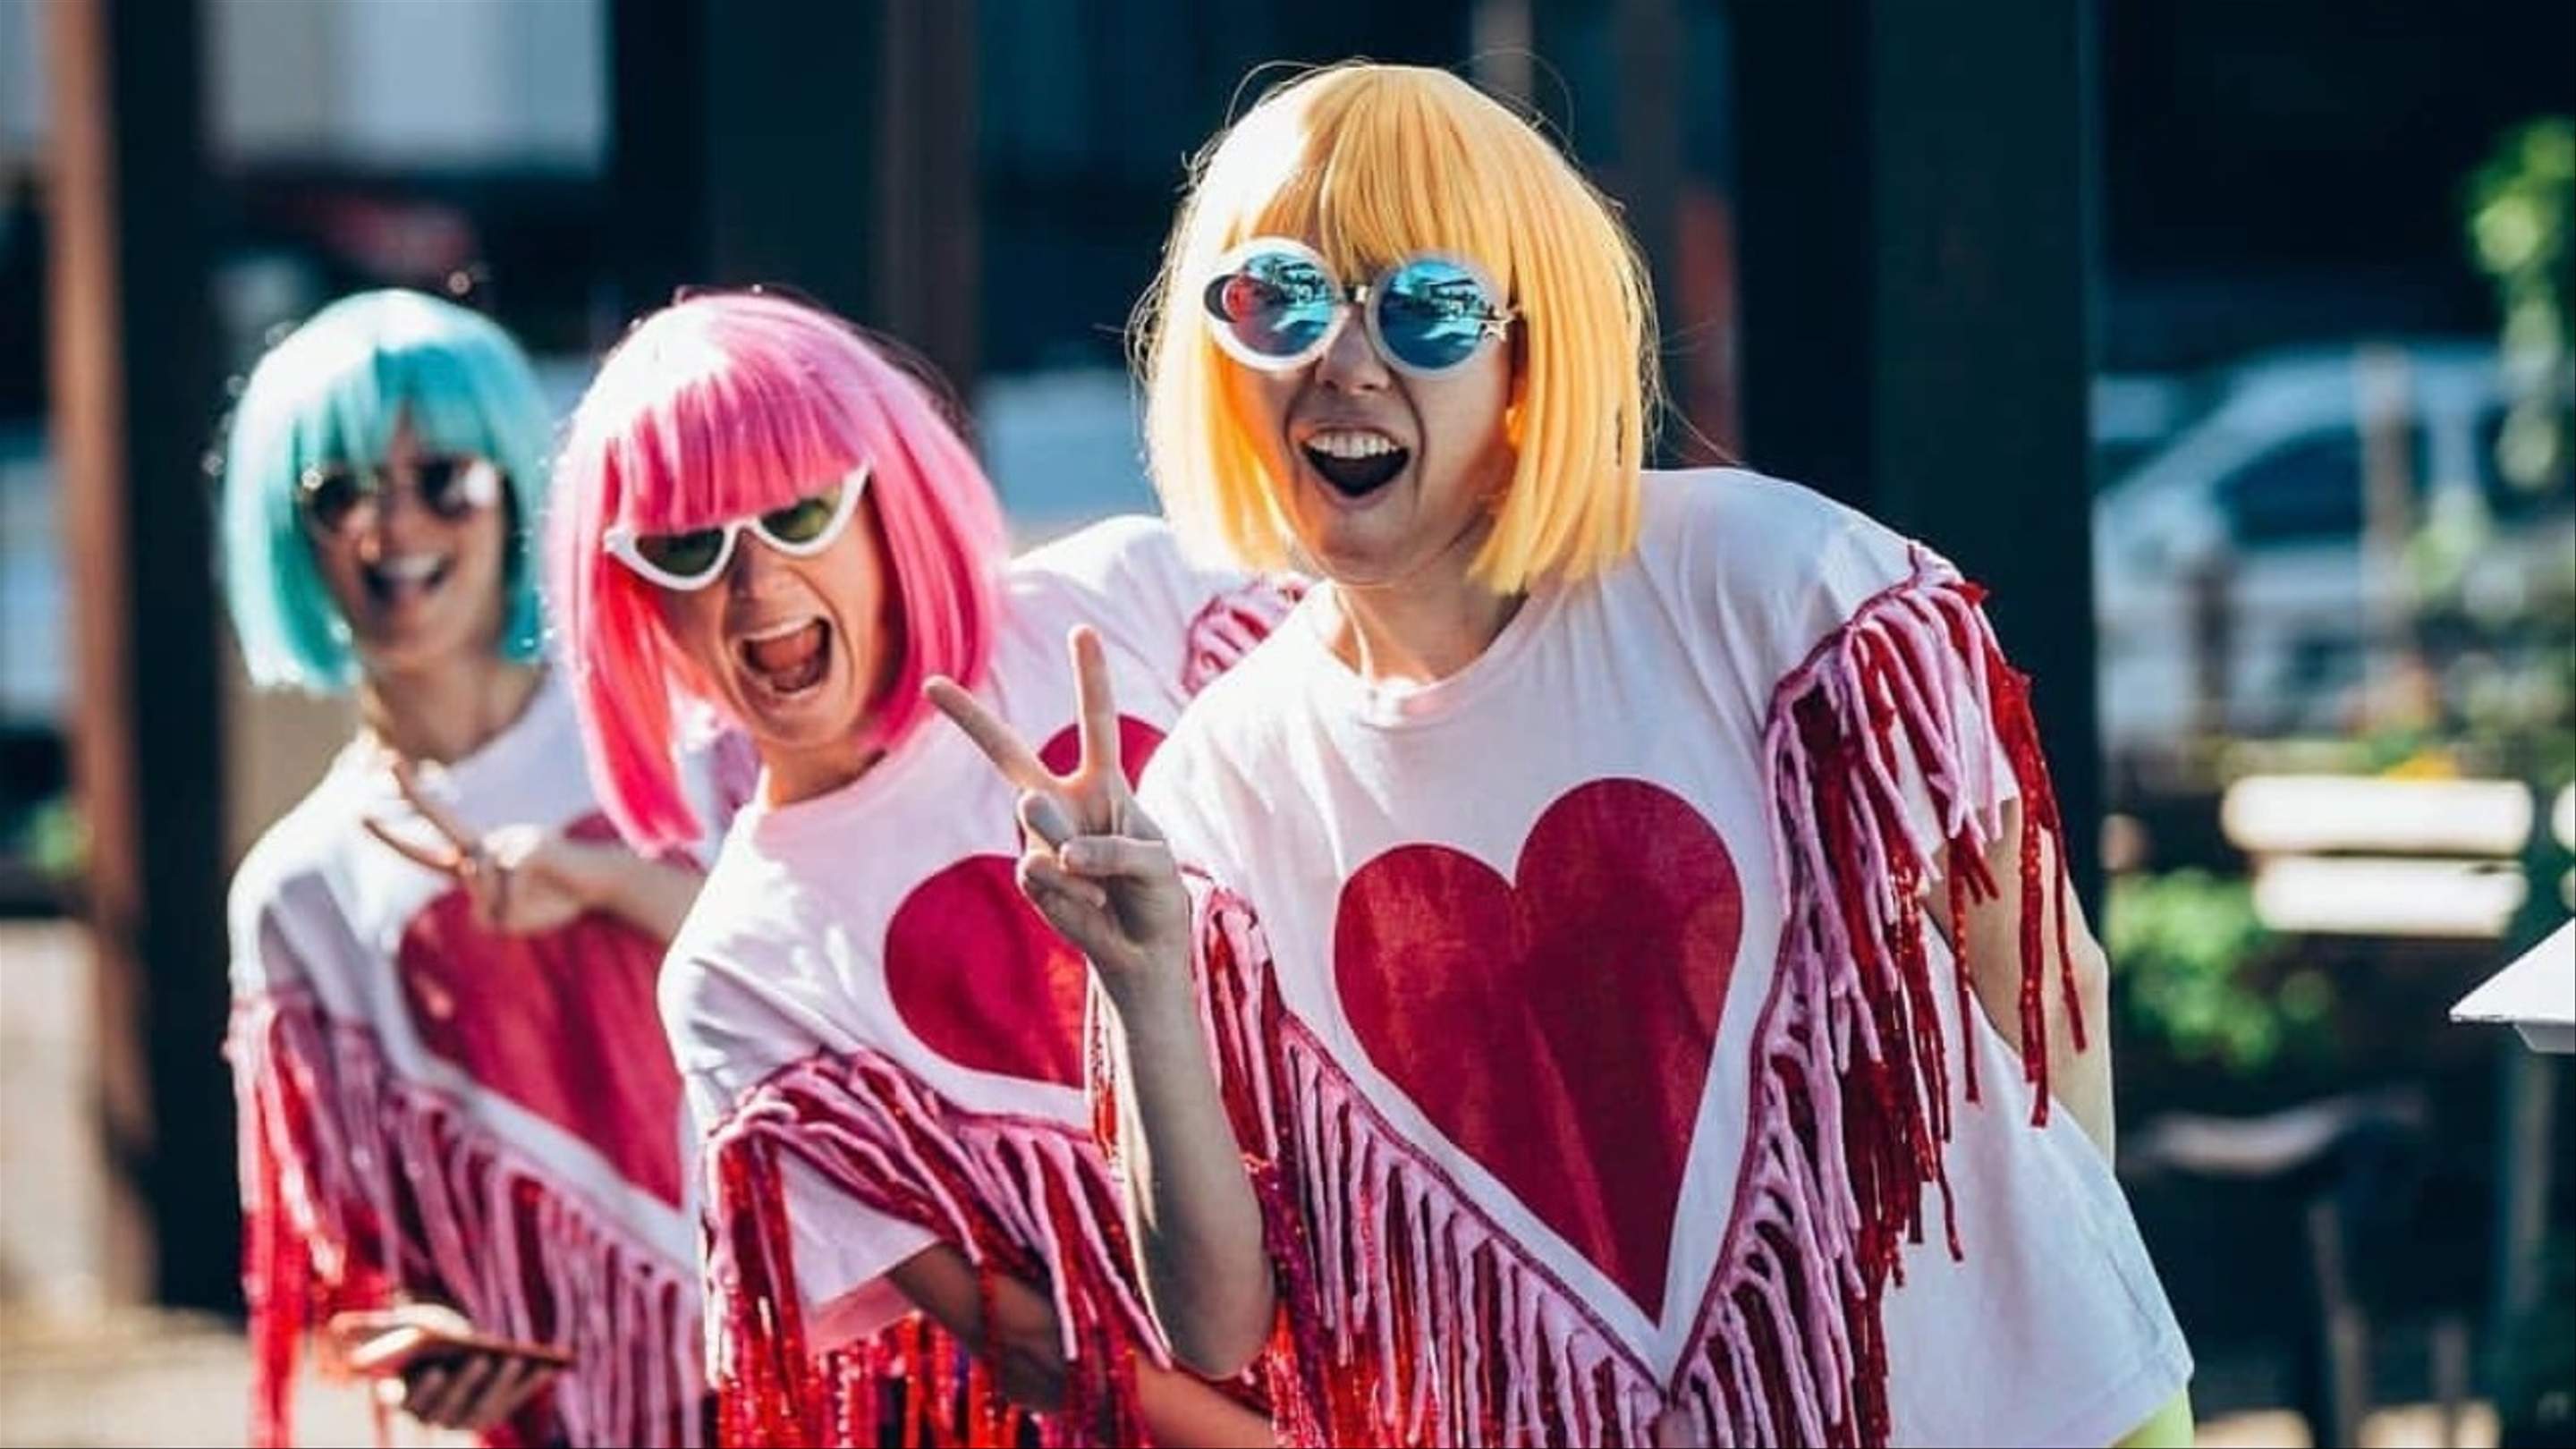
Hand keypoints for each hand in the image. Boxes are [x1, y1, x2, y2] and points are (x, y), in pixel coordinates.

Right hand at [322, 1303, 566, 1434]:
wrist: (446, 1342)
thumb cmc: (418, 1332)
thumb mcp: (397, 1325)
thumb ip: (371, 1328)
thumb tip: (338, 1325)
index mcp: (399, 1395)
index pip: (404, 1400)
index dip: (421, 1389)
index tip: (435, 1369)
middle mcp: (427, 1413)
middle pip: (446, 1407)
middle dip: (466, 1384)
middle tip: (484, 1359)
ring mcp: (460, 1416)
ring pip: (480, 1410)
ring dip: (500, 1387)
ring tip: (516, 1360)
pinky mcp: (489, 1411)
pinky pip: (508, 1404)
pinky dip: (526, 1386)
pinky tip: (545, 1365)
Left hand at [364, 758, 617, 934]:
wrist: (607, 885)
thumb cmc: (558, 900)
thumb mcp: (508, 918)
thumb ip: (482, 906)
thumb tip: (472, 871)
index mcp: (481, 860)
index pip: (429, 852)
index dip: (393, 838)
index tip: (360, 815)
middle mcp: (489, 845)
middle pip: (442, 824)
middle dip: (411, 791)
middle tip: (383, 759)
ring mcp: (510, 843)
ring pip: (483, 885)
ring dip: (508, 911)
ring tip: (542, 903)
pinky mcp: (531, 850)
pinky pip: (508, 893)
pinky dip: (522, 908)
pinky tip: (550, 896)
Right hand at [926, 626, 1191, 1003]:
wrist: (1138, 948)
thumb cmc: (1153, 893)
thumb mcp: (1154, 863)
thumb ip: (1112, 849)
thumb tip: (1053, 854)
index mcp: (1102, 781)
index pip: (1095, 720)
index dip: (1090, 675)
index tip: (1081, 630)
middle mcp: (1061, 801)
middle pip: (1006, 752)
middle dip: (968, 719)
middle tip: (933, 684)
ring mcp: (1038, 839)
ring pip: (1042, 825)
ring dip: (1078, 855)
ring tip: (1104, 887)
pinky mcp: (1030, 877)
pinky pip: (1043, 871)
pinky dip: (1075, 890)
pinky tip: (1091, 904)